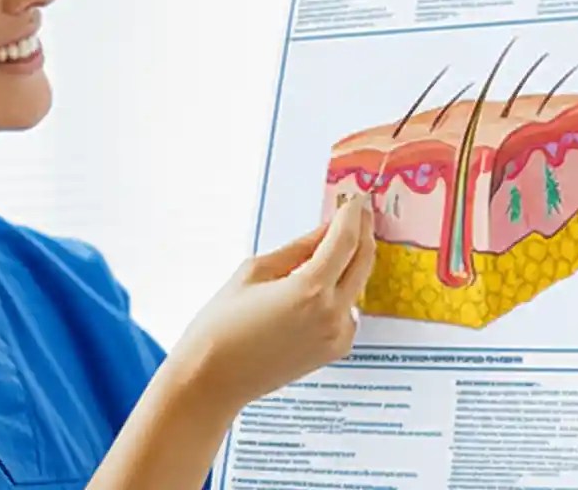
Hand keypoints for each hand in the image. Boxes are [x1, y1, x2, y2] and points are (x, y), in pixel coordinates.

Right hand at [168, 192, 375, 414]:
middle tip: (358, 212)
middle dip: (362, 232)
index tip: (356, 199)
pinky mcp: (335, 350)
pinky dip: (342, 291)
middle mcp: (332, 313)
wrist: (214, 378)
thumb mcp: (255, 272)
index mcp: (309, 289)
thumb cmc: (223, 323)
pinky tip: (323, 283)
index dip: (353, 215)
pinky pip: (348, 310)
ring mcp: (338, 335)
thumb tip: (326, 230)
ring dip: (352, 262)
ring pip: (357, 286)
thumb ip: (298, 249)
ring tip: (337, 242)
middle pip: (363, 261)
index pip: (345, 240)